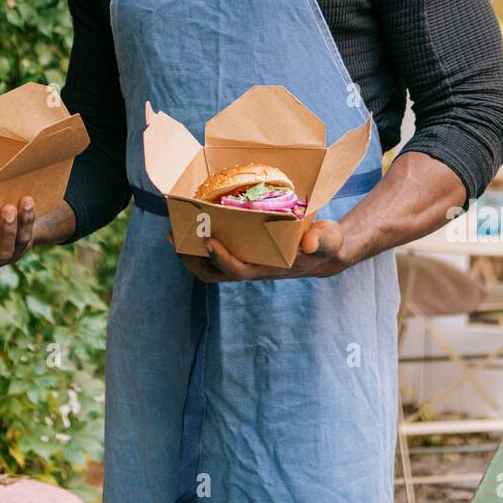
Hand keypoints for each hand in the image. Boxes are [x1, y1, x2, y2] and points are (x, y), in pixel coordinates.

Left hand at [171, 218, 360, 282]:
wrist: (324, 251)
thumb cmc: (325, 244)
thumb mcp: (328, 240)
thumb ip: (321, 240)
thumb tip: (308, 242)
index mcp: (269, 269)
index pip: (239, 270)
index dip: (221, 257)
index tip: (207, 238)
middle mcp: (253, 269)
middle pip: (215, 274)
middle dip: (193, 260)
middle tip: (176, 238)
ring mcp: (247, 263)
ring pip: (211, 268)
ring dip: (191, 255)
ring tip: (175, 234)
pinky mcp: (245, 254)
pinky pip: (216, 254)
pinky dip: (201, 245)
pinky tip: (194, 227)